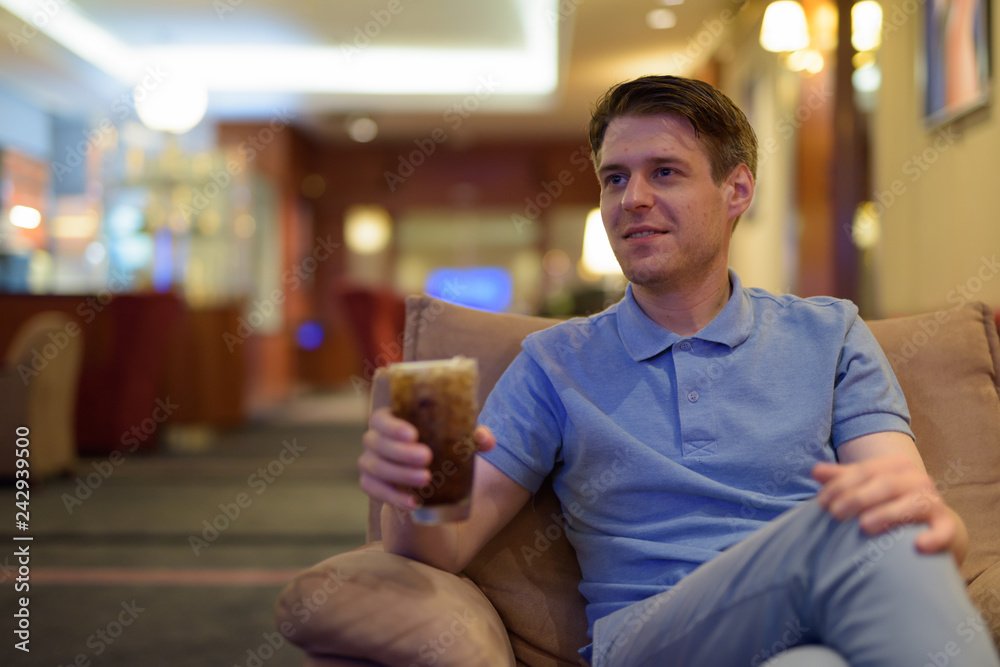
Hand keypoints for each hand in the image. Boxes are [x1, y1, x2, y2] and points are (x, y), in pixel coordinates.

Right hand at [358, 407, 495, 510]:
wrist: (426, 473)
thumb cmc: (437, 445)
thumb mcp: (453, 437)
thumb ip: (471, 436)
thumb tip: (486, 440)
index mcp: (389, 420)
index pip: (381, 419)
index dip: (393, 426)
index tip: (413, 434)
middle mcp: (374, 439)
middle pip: (377, 443)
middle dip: (401, 452)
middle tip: (427, 458)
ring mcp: (369, 462)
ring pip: (375, 467)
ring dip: (400, 474)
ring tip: (426, 479)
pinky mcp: (371, 484)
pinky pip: (374, 491)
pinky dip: (393, 497)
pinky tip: (413, 502)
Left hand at [812, 455, 956, 555]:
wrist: (932, 523)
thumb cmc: (890, 502)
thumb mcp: (866, 487)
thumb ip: (842, 479)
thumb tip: (815, 471)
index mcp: (895, 466)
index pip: (864, 471)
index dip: (840, 485)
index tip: (822, 503)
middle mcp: (917, 479)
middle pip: (884, 484)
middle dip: (857, 498)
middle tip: (835, 514)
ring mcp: (934, 502)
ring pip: (912, 503)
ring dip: (888, 513)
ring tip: (864, 525)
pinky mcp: (947, 526)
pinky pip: (944, 531)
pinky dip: (934, 537)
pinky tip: (918, 545)